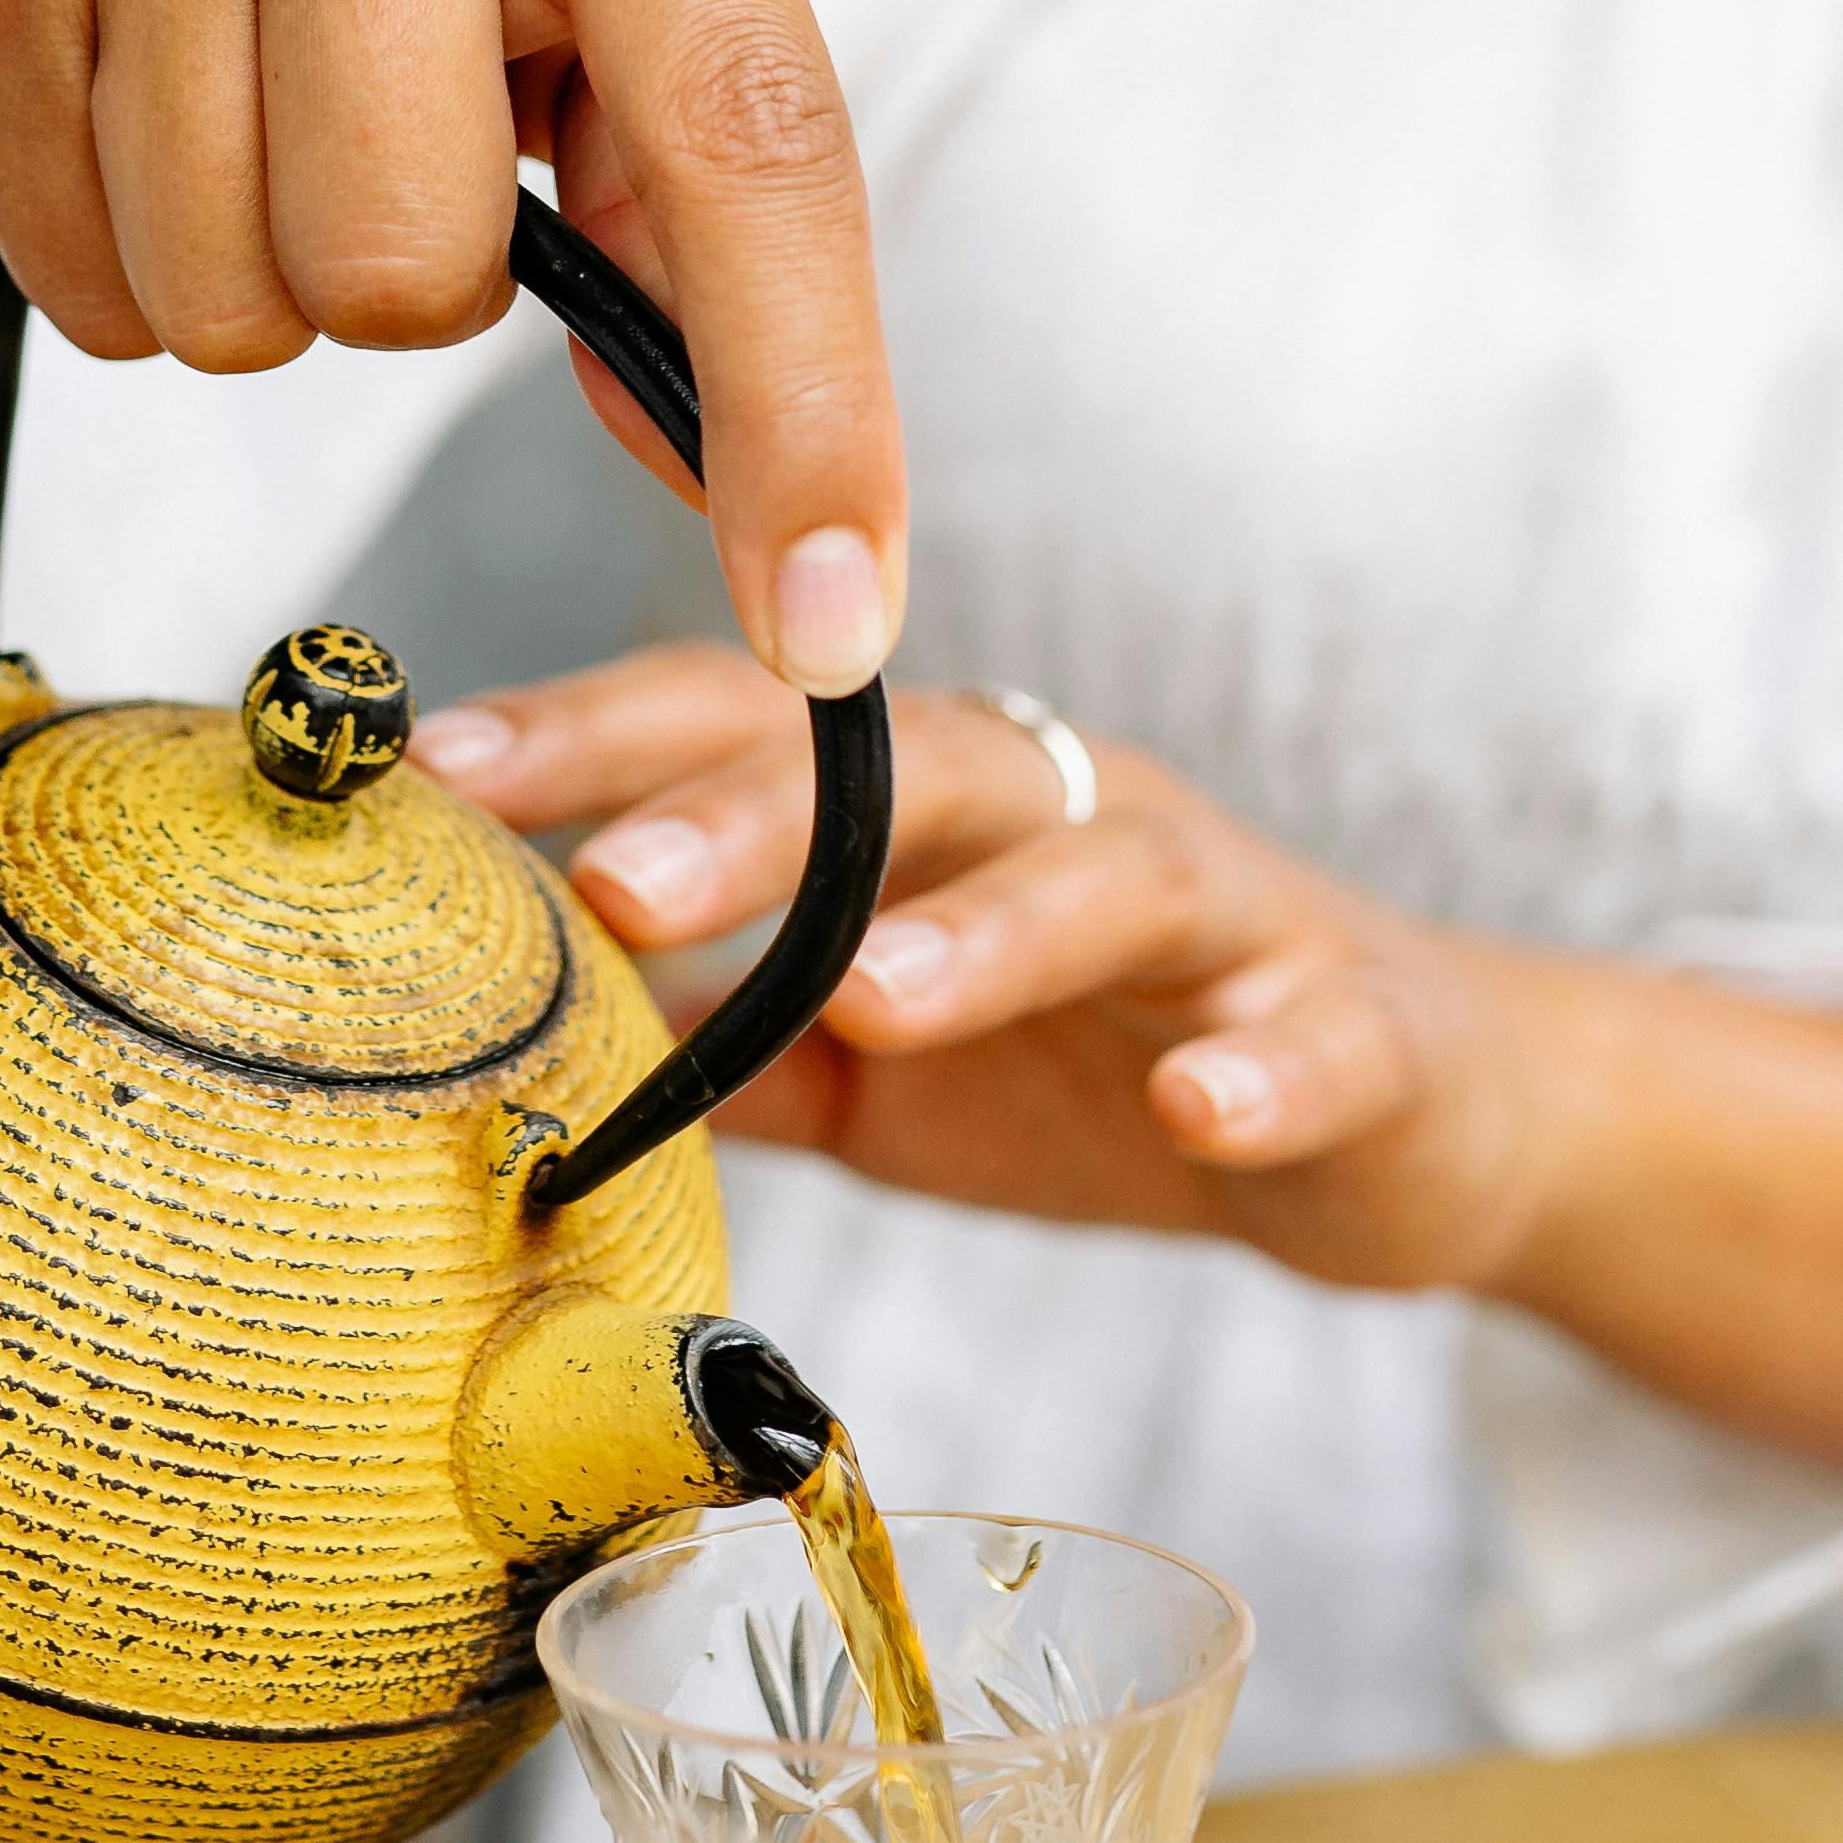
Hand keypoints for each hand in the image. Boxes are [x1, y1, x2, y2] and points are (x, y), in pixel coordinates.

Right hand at [0, 0, 902, 689]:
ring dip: (259, 279)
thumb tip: (779, 537)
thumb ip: (695, 214)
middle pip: (419, 267)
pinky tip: (128, 107)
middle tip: (378, 134)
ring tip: (250, 110)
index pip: (745, 136)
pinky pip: (85, 288)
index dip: (801, 405)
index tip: (834, 628)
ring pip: (243, 298)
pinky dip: (121, 266)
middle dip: (410, 281)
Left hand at [418, 645, 1568, 1292]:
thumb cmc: (1099, 1063)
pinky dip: (1264, 1066)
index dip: (590, 737)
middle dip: (746, 816)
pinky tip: (1204, 1109)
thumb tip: (497, 1059)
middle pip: (898, 768)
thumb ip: (714, 1042)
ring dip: (984, 930)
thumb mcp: (873, 1070)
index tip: (431, 773)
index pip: (739, 727)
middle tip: (605, 880)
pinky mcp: (1359, 1024)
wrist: (1411, 1115)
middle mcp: (1061, 810)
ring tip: (869, 993)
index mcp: (926, 806)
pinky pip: (1318, 1034)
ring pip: (1103, 875)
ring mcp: (1220, 909)